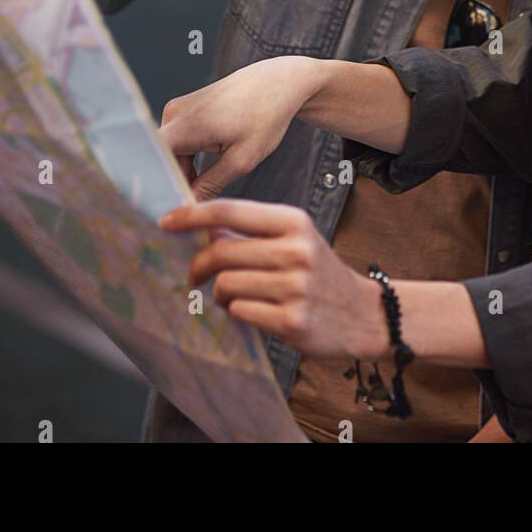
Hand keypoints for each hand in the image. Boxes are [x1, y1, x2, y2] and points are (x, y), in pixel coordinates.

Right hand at [159, 56, 324, 199]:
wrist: (278, 83)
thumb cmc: (265, 117)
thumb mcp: (241, 159)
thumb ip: (211, 185)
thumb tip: (190, 207)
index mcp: (185, 125)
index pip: (152, 163)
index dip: (156, 189)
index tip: (169, 212)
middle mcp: (173, 113)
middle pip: (161, 161)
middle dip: (175, 184)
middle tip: (194, 209)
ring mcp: (177, 109)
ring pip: (170, 154)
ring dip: (185, 173)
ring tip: (208, 190)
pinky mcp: (185, 110)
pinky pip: (178, 143)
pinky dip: (189, 160)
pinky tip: (207, 175)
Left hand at [159, 198, 388, 361]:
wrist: (364, 314)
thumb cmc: (319, 273)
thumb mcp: (295, 239)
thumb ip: (253, 233)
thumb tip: (203, 228)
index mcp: (294, 222)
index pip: (231, 211)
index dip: (193, 215)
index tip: (166, 221)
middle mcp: (296, 250)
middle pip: (221, 252)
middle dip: (198, 265)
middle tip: (194, 274)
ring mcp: (295, 287)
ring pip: (226, 284)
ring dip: (219, 293)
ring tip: (233, 296)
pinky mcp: (292, 320)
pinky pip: (239, 311)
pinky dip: (237, 311)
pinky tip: (253, 311)